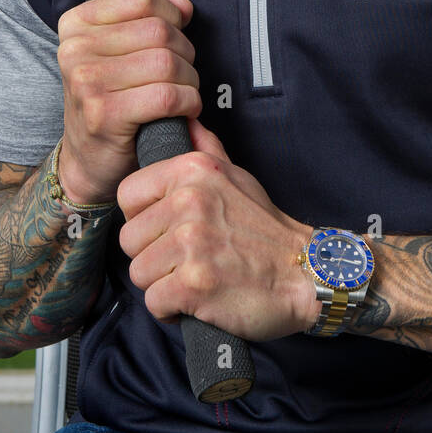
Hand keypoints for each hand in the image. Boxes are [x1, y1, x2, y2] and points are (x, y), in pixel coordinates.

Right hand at [56, 0, 201, 205]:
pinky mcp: (104, 114)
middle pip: (159, 30)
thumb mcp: (121, 51)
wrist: (88, 160)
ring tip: (185, 92)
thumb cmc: (111, 99)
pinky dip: (188, 103)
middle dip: (185, 52)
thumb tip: (183, 5)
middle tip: (182, 74)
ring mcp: (86, 82)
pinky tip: (185, 110)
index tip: (173, 38)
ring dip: (190, 80)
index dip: (170, 15)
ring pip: (167, 63)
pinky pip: (167, 96)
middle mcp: (75, 48)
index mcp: (76, 23)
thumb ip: (151, 19)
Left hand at [117, 119, 317, 340]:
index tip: (165, 230)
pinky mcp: (194, 283)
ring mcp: (191, 243)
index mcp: (192, 171)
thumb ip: (205, 148)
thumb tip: (186, 121)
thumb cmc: (265, 228)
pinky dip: (172, 311)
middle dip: (153, 257)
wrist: (304, 273)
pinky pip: (154, 303)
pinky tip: (197, 300)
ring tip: (193, 279)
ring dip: (162, 285)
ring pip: (139, 273)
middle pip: (129, 239)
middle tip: (186, 260)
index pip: (127, 194)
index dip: (142, 218)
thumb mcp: (236, 175)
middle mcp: (188, 202)